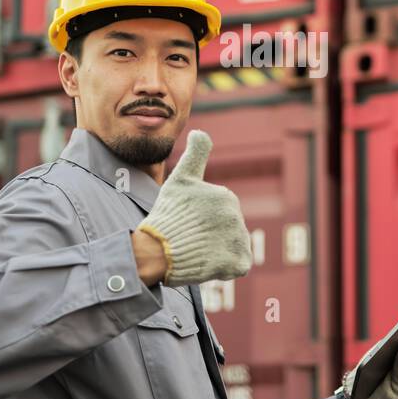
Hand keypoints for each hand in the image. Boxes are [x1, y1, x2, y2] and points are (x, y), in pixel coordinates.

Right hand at [137, 130, 253, 286]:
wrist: (158, 249)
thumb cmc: (167, 214)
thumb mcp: (180, 179)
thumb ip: (196, 153)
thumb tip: (200, 131)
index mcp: (226, 196)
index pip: (219, 213)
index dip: (201, 220)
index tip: (186, 222)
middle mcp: (237, 216)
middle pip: (226, 230)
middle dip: (210, 236)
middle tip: (189, 238)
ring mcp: (239, 239)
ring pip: (232, 247)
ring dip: (216, 252)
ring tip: (196, 251)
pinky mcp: (238, 261)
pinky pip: (239, 265)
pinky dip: (225, 267)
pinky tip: (207, 263)